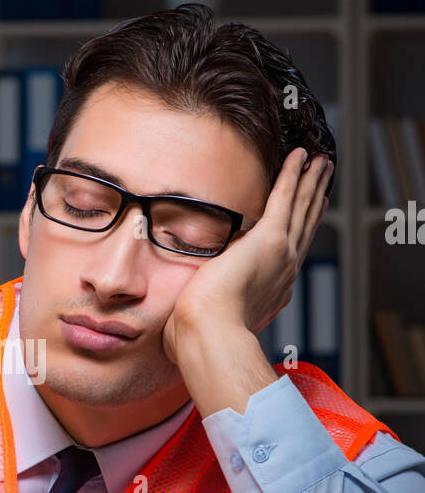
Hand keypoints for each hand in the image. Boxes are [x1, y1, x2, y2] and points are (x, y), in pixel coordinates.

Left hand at [161, 147, 333, 365]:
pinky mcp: (270, 239)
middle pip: (304, 224)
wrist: (210, 333)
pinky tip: (299, 156)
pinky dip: (294, 175)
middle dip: (314, 197)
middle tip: (323, 177)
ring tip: (321, 161)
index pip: (291, 250)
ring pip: (301, 207)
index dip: (302, 228)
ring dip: (311, 181)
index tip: (310, 212)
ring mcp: (281, 253)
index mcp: (272, 288)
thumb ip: (196, 315)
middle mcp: (283, 269)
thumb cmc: (201, 336)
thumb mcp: (206, 320)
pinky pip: (286, 197)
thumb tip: (169, 329)